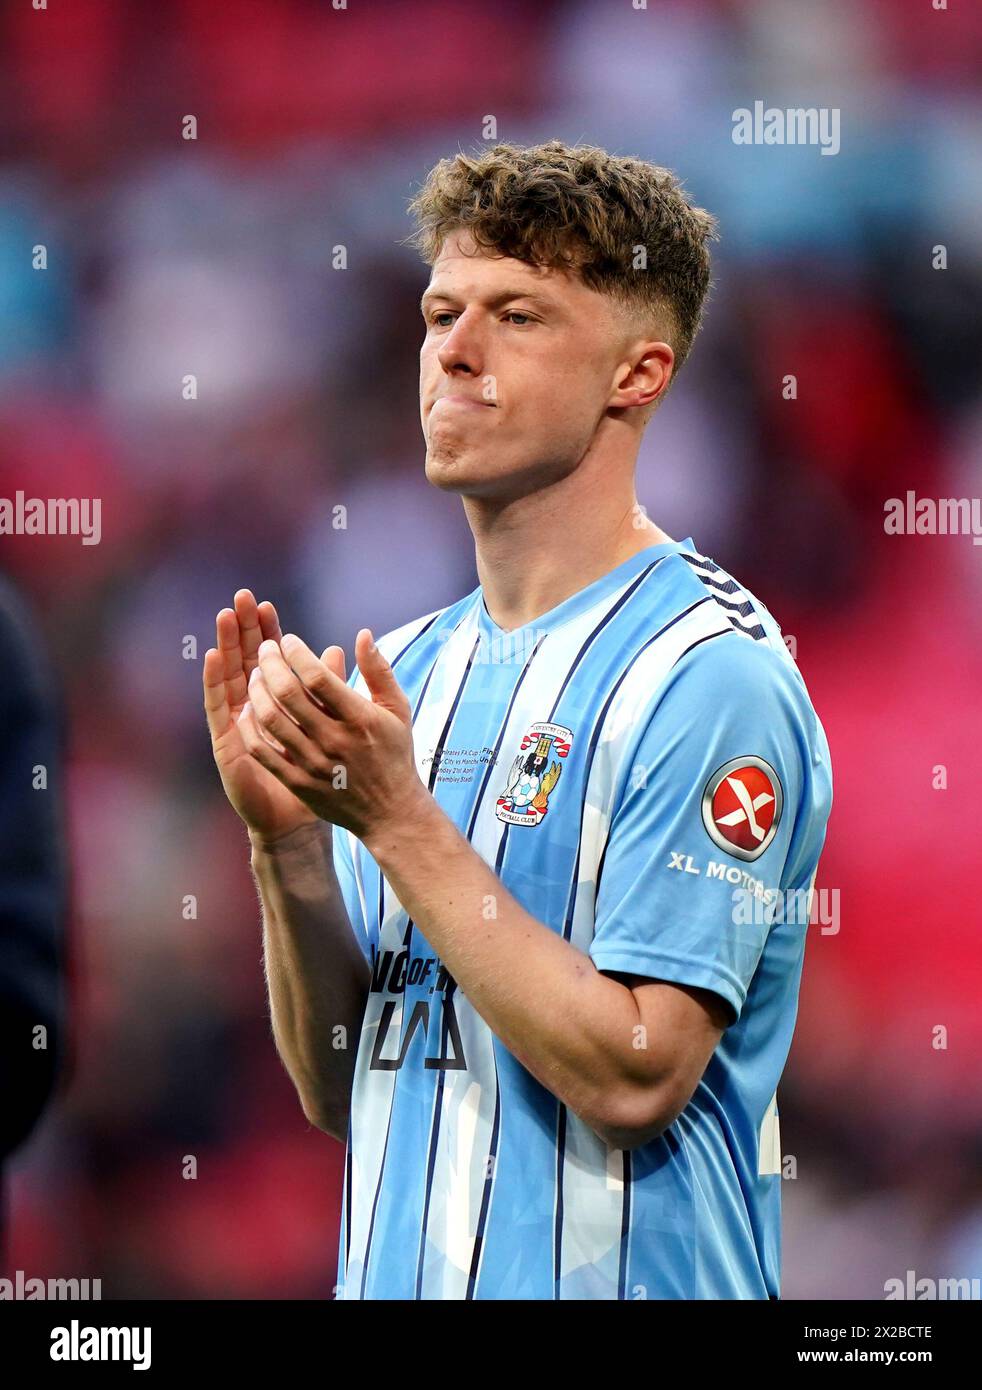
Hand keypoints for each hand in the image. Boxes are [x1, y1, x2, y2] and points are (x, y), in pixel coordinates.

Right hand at [203, 589, 343, 845]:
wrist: (297, 821)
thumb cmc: (317, 774)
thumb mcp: (332, 725)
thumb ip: (331, 687)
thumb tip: (340, 649)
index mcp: (280, 703)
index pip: (270, 658)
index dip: (268, 632)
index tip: (268, 606)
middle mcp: (253, 707)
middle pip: (245, 659)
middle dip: (243, 629)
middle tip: (242, 597)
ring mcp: (237, 723)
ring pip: (229, 676)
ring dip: (226, 645)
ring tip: (226, 617)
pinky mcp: (226, 741)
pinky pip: (218, 708)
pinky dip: (213, 681)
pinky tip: (213, 658)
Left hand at [237, 627, 424, 842]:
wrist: (389, 812)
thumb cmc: (393, 754)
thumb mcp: (397, 710)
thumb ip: (379, 671)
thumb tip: (363, 634)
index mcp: (359, 719)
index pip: (318, 678)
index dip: (297, 654)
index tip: (287, 640)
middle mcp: (334, 740)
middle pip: (288, 695)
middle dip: (270, 664)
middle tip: (263, 649)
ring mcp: (314, 764)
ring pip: (271, 720)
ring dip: (257, 692)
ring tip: (255, 675)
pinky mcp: (298, 783)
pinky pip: (263, 751)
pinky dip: (250, 727)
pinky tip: (249, 710)